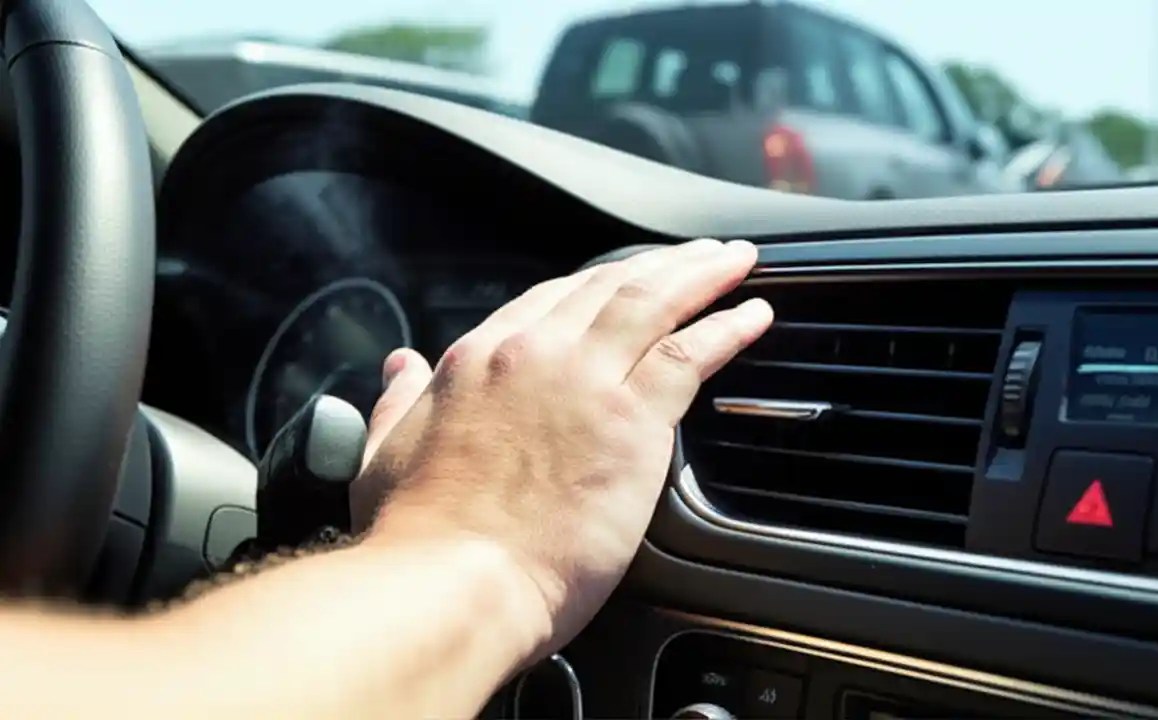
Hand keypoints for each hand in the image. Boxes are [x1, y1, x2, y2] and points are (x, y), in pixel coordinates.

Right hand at [354, 239, 771, 649]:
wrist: (455, 584)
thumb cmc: (419, 538)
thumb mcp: (384, 454)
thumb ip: (398, 402)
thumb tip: (398, 368)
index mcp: (479, 360)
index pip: (549, 300)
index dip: (595, 285)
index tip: (623, 280)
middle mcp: (534, 354)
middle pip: (609, 287)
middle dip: (658, 264)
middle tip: (695, 255)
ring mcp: (587, 380)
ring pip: (656, 302)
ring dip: (701, 274)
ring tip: (735, 260)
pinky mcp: (633, 419)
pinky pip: (692, 353)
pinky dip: (728, 326)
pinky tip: (753, 313)